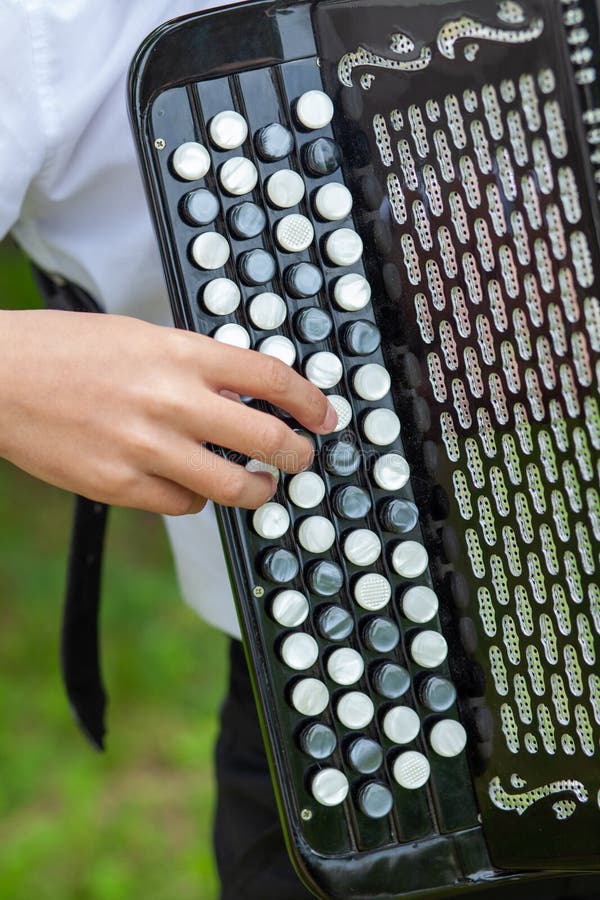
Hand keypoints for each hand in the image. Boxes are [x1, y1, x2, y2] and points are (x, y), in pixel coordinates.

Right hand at [0, 309, 337, 514]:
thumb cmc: (66, 350)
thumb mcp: (142, 337)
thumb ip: (196, 366)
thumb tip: (244, 396)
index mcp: (180, 353)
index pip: (272, 379)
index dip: (310, 402)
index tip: (323, 417)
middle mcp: (171, 401)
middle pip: (268, 440)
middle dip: (298, 456)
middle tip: (301, 460)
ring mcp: (146, 448)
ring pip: (234, 487)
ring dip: (258, 490)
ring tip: (260, 487)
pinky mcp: (120, 485)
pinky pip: (184, 505)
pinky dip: (197, 498)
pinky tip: (190, 486)